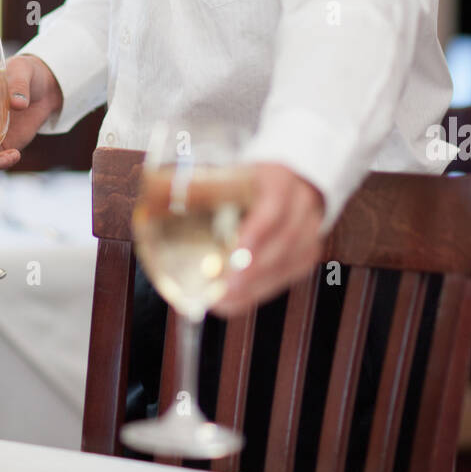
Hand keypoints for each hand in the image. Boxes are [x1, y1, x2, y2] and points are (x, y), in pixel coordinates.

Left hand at [210, 164, 325, 317]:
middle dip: (251, 271)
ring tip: (221, 298)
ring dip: (254, 285)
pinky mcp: (308, 252)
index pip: (273, 211)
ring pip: (288, 264)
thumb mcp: (228, 174)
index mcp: (280, 180)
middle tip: (220, 289)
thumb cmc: (248, 180)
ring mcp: (311, 230)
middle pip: (283, 242)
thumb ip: (200, 189)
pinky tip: (234, 297)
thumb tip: (159, 199)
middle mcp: (302, 204)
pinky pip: (287, 276)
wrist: (288, 180)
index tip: (232, 259)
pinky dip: (259, 291)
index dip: (254, 237)